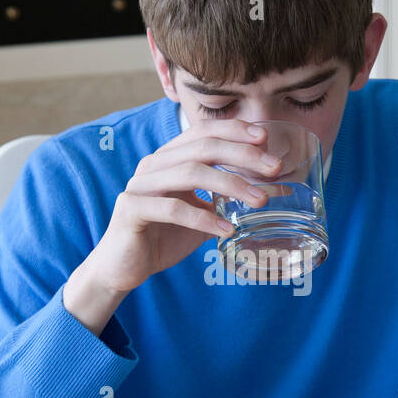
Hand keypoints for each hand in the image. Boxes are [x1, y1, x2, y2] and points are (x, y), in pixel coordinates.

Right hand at [64, 118, 281, 333]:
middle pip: (202, 147)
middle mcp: (153, 165)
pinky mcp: (131, 209)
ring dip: (230, 184)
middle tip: (274, 168)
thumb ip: (224, 199)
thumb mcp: (200, 214)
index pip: (203, 132)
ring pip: (190, 172)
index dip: (235, 130)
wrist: (123, 267)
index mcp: (168, 159)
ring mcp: (140, 185)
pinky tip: (227, 229)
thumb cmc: (163, 237)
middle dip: (243, 155)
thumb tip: (268, 190)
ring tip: (259, 199)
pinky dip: (204, 218)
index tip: (266, 138)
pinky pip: (173, 208)